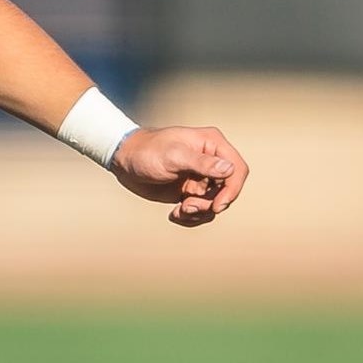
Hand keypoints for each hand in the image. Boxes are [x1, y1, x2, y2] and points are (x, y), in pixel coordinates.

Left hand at [110, 126, 247, 227]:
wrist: (125, 161)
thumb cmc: (147, 151)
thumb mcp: (173, 156)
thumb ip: (201, 163)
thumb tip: (229, 169)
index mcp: (212, 145)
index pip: (237, 169)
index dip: (233, 190)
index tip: (217, 206)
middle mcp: (210, 161)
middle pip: (228, 190)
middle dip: (211, 204)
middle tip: (187, 206)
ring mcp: (201, 178)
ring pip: (215, 203)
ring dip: (199, 212)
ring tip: (179, 210)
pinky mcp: (191, 192)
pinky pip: (201, 211)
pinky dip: (191, 217)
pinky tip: (174, 214)